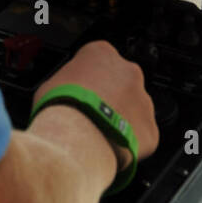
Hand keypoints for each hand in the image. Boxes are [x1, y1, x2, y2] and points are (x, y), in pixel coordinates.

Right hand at [32, 39, 158, 164]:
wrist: (77, 138)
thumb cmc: (60, 107)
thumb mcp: (51, 84)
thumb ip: (66, 83)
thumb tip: (63, 94)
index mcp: (102, 53)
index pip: (98, 61)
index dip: (88, 80)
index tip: (81, 93)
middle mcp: (128, 71)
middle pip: (121, 83)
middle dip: (110, 98)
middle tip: (92, 114)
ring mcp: (144, 100)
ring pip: (134, 110)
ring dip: (121, 120)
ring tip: (100, 136)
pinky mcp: (151, 129)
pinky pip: (141, 136)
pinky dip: (130, 144)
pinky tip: (111, 149)